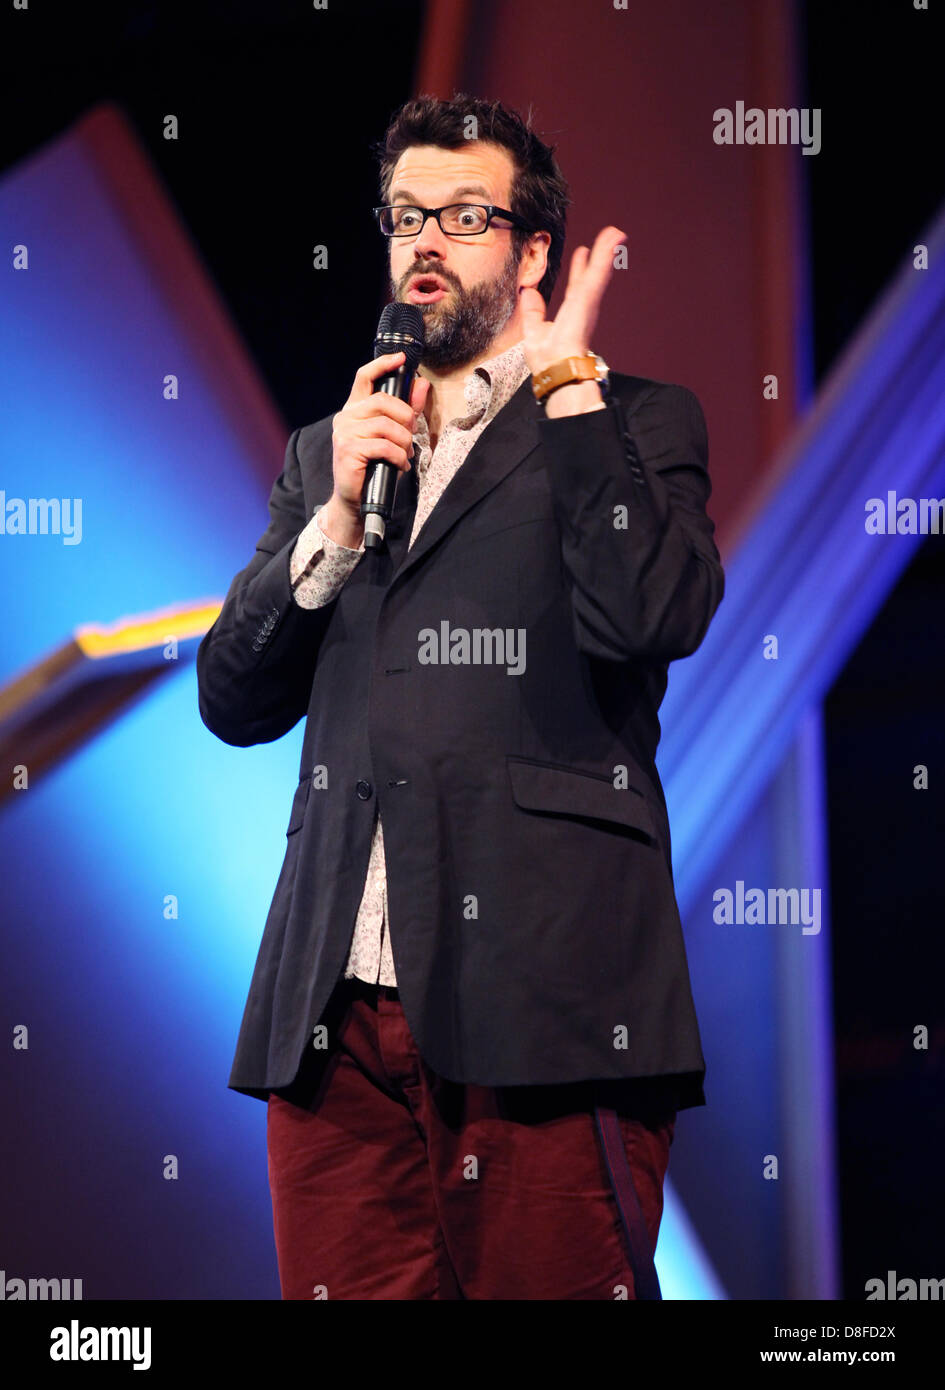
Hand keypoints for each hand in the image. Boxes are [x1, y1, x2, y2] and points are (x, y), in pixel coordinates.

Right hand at [323, 352, 429, 544]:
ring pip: (386, 425)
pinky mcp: (348, 450)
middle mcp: (346, 417)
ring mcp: (345, 433)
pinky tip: (399, 465)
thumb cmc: (375, 466)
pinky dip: (398, 456)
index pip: (364, 377)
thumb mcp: (393, 436)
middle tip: (411, 434)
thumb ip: (407, 410)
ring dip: (403, 442)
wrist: (356, 500)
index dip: (382, 364)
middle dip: (405, 417)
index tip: (401, 358)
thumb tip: (422, 384)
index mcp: (354, 410)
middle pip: (382, 401)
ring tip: (405, 455)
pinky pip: (384, 446)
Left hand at [519, 225, 625, 375]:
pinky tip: (613, 238)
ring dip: (607, 250)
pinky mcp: (588, 299)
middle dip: (600, 255)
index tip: (582, 253)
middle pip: (591, 275)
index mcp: (570, 313)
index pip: (576, 286)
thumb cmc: (548, 361)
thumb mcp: (533, 330)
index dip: (579, 269)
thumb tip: (527, 292)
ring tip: (616, 233)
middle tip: (611, 237)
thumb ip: (532, 311)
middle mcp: (581, 307)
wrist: (556, 370)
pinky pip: (598, 272)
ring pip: (598, 271)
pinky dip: (605, 255)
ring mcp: (586, 303)